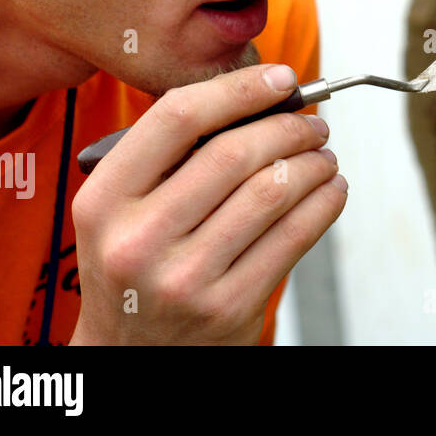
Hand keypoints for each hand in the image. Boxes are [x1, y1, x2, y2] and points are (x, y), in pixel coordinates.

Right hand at [68, 64, 346, 344]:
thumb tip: (260, 98)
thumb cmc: (138, 266)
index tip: (280, 78)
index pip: (177, 118)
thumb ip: (174, 157)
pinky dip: (325, 203)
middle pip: (235, 152)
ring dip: (315, 164)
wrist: (131, 357)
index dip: (239, 89)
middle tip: (314, 124)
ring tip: (324, 157)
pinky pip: (294, 236)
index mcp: (105, 200)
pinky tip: (331, 191)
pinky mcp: (228, 307)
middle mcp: (138, 240)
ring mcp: (183, 278)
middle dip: (291, 127)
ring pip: (273, 191)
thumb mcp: (124, 212)